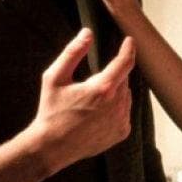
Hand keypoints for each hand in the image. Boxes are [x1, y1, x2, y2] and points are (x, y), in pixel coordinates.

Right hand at [0, 28, 135, 181]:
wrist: (52, 147)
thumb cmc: (51, 111)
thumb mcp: (55, 78)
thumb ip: (72, 52)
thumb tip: (87, 33)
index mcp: (102, 88)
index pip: (124, 62)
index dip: (128, 49)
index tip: (129, 41)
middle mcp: (117, 104)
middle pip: (124, 79)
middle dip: (112, 76)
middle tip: (91, 84)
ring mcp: (121, 120)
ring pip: (126, 96)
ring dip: (115, 92)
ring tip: (91, 102)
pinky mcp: (122, 132)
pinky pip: (125, 112)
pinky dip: (116, 109)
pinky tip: (97, 114)